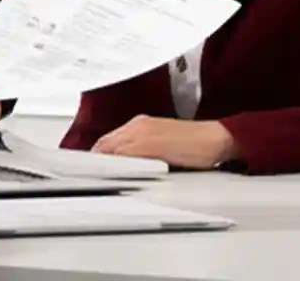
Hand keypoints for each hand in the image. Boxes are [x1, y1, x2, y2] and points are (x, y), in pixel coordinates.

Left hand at [91, 115, 237, 169]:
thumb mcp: (163, 144)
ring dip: (102, 162)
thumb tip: (127, 164)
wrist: (215, 138)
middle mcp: (138, 125)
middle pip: (106, 142)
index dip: (98, 153)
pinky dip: (115, 164)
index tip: (90, 166)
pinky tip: (111, 174)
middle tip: (84, 174)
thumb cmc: (194, 143)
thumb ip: (143, 150)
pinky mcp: (151, 145)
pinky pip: (125, 155)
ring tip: (92, 177)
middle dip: (94, 158)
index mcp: (141, 124)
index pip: (109, 139)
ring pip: (112, 148)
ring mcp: (143, 134)